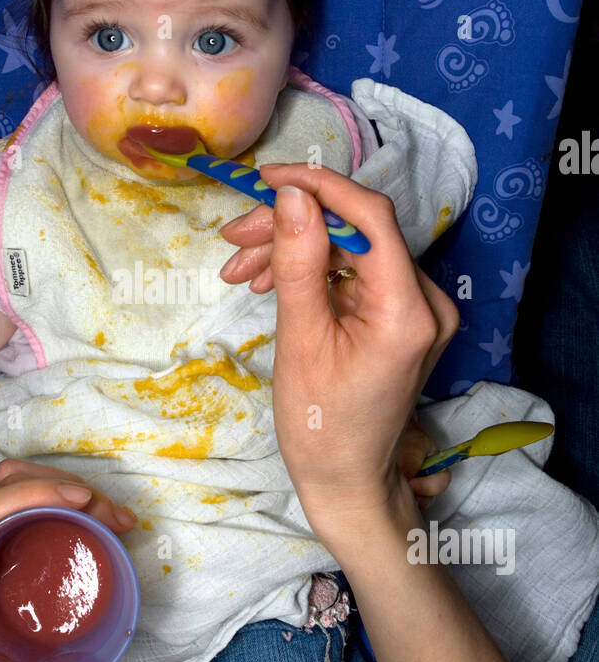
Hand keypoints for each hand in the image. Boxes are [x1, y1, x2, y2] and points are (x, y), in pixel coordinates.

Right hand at [218, 164, 459, 524]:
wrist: (346, 481)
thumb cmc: (320, 425)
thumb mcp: (300, 340)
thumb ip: (298, 263)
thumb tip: (291, 196)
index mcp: (408, 310)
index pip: (370, 218)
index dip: (318, 188)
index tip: (265, 180)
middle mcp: (427, 302)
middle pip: (357, 232)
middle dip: (293, 227)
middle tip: (235, 237)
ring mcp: (418, 310)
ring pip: (351, 250)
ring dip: (295, 250)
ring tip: (241, 270)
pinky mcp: (401, 318)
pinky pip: (355, 275)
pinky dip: (313, 273)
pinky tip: (270, 282)